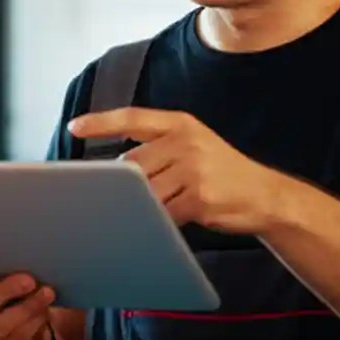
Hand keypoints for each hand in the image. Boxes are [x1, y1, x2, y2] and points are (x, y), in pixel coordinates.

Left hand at [68, 107, 283, 234]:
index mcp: (180, 123)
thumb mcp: (194, 146)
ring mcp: (194, 168)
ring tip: (154, 211)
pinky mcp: (200, 197)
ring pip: (145, 192)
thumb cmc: (221, 173)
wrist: (265, 195)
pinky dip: (160, 222)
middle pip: (132, 166)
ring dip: (143, 207)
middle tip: (123, 199)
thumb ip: (159, 149)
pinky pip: (164, 214)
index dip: (101, 122)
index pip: (132, 117)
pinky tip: (171, 222)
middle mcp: (186, 141)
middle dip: (125, 187)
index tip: (75, 126)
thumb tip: (114, 170)